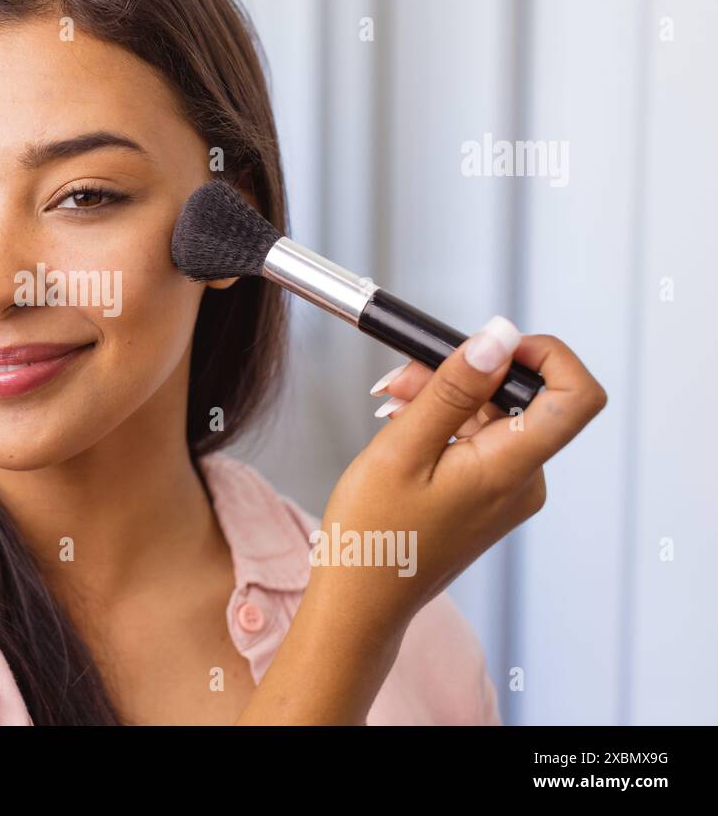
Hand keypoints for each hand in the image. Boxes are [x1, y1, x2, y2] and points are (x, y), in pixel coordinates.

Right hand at [313, 316, 607, 641]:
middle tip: (399, 379)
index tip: (489, 344)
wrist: (362, 602)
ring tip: (389, 406)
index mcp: (511, 469)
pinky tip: (402, 428)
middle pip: (520, 396)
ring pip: (493, 413)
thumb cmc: (374, 536)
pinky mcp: (490, 496)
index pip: (576, 395)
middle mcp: (524, 480)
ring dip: (444, 396)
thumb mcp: (403, 449)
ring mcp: (509, 491)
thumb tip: (500, 336)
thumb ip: (454, 389)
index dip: (544, 354)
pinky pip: (481, 439)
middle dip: (463, 371)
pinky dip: (443, 422)